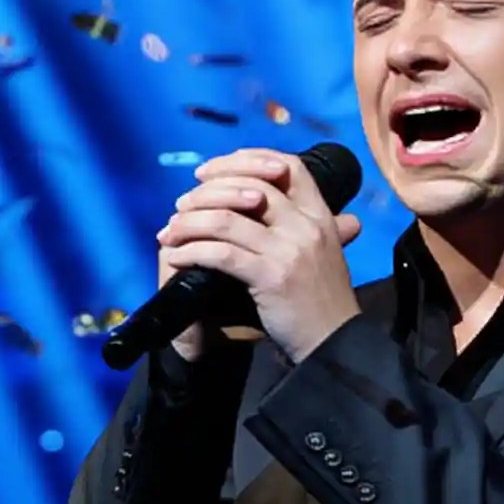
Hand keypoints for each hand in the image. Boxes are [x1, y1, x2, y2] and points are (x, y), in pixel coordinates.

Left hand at [155, 148, 362, 362]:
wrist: (334, 344)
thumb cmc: (323, 301)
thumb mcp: (324, 253)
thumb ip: (301, 225)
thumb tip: (267, 200)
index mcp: (321, 216)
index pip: (288, 165)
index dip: (247, 159)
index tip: (214, 170)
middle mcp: (307, 225)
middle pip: (249, 186)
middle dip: (206, 190)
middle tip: (181, 204)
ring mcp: (289, 250)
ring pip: (226, 218)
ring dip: (189, 222)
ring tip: (170, 232)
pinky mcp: (271, 277)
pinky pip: (221, 253)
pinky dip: (191, 251)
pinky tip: (177, 257)